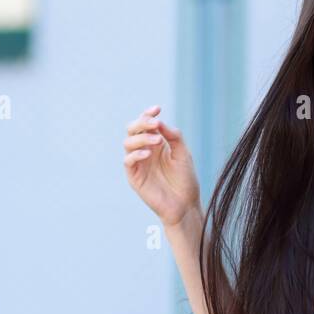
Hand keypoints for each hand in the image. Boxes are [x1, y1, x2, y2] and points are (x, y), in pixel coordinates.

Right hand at [123, 104, 199, 226]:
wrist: (185, 204)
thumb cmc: (185, 179)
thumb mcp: (183, 153)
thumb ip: (173, 136)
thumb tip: (159, 122)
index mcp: (155, 143)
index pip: (145, 123)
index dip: (148, 114)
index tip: (157, 109)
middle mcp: (144, 151)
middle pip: (132, 129)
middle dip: (142, 123)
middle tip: (155, 124)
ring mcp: (138, 163)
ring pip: (128, 143)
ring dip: (141, 138)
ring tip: (157, 141)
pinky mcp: (134, 177)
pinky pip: (128, 161)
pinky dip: (136, 154)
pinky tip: (148, 154)